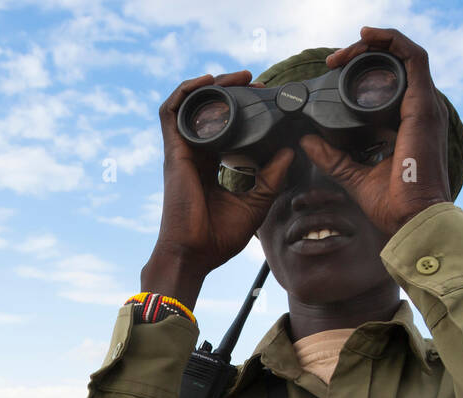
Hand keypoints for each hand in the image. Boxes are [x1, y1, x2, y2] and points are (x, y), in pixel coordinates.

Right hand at [142, 71, 293, 309]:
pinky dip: (186, 92)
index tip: (266, 100)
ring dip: (212, 86)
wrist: (195, 254)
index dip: (244, 109)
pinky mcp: (174, 152)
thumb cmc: (220, 237)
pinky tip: (207, 81)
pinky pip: (171, 112)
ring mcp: (184, 152)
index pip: (227, 127)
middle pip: (211, 110)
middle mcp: (198, 154)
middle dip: (232, 91)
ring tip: (236, 78)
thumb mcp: (256, 203)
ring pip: (193, 105)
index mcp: (214, 165)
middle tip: (257, 83)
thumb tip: (291, 151)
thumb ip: (272, 178)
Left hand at [299, 27, 451, 238]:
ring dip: (374, 45)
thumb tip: (306, 139)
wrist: (411, 220)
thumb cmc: (393, 204)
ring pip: (403, 55)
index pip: (390, 83)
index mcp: (407, 123)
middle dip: (364, 55)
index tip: (333, 71)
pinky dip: (392, 41)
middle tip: (333, 61)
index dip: (363, 71)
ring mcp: (425, 106)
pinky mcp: (424, 106)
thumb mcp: (353, 175)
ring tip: (344, 51)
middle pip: (395, 65)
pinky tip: (367, 38)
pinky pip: (414, 58)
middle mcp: (419, 110)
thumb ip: (332, 156)